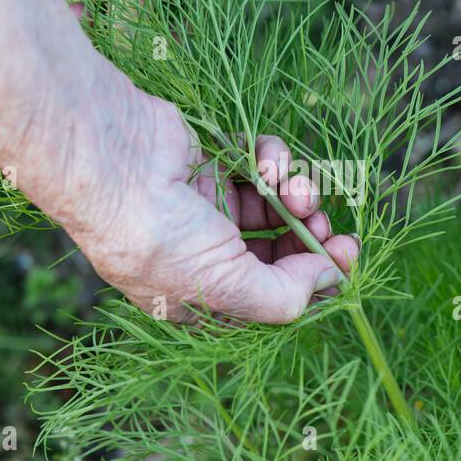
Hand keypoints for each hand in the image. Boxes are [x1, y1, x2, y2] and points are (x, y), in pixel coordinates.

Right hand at [71, 95, 359, 323]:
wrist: (113, 161)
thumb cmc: (159, 236)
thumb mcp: (227, 286)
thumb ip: (284, 295)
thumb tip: (328, 282)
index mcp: (202, 298)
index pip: (272, 297)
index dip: (313, 282)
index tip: (347, 261)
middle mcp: (204, 257)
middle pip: (280, 252)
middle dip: (311, 239)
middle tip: (334, 229)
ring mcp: (207, 209)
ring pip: (274, 206)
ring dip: (297, 198)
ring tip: (300, 191)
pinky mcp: (211, 164)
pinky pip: (259, 164)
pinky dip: (273, 161)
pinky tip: (268, 164)